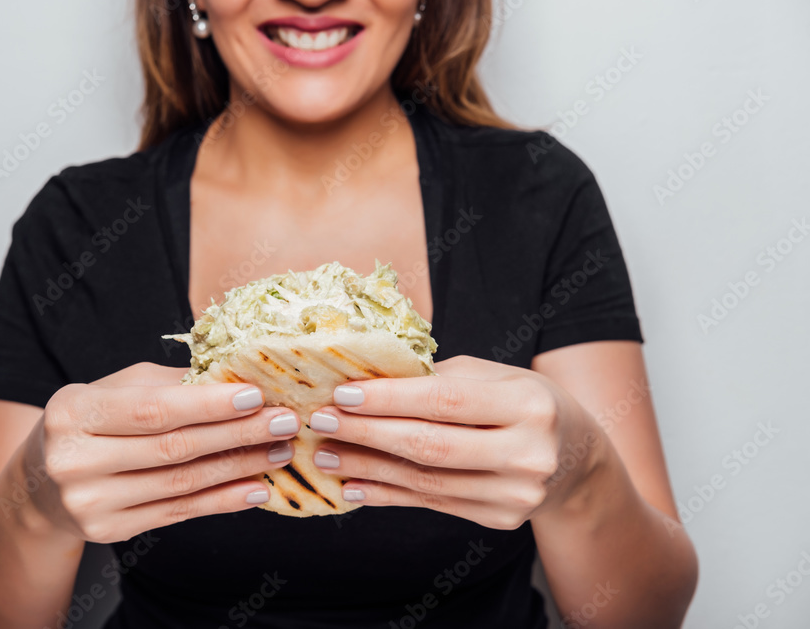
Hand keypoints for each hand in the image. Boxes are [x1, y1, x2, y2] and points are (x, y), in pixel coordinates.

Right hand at [19, 362, 300, 542]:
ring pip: (182, 484)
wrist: (41, 482)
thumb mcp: (117, 389)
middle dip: (238, 434)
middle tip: (284, 422)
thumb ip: (170, 383)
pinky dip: (223, 501)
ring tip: (278, 452)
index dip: (209, 404)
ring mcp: (90, 502)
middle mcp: (75, 461)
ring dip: (240, 468)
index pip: (153, 410)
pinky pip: (179, 513)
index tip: (256, 395)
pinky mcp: (109, 531)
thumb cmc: (91, 421)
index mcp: (74, 411)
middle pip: (174, 448)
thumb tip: (237, 374)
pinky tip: (256, 488)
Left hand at [307, 355, 604, 529]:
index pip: (446, 400)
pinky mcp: (500, 519)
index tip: (342, 393)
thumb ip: (437, 376)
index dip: (390, 398)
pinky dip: (387, 495)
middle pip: (431, 444)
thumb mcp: (494, 376)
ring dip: (367, 468)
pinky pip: (431, 505)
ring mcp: (516, 494)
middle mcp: (528, 454)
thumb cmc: (523, 403)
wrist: (574, 457)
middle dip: (367, 433)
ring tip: (326, 455)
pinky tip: (354, 485)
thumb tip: (365, 379)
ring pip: (425, 481)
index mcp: (528, 405)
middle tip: (321, 422)